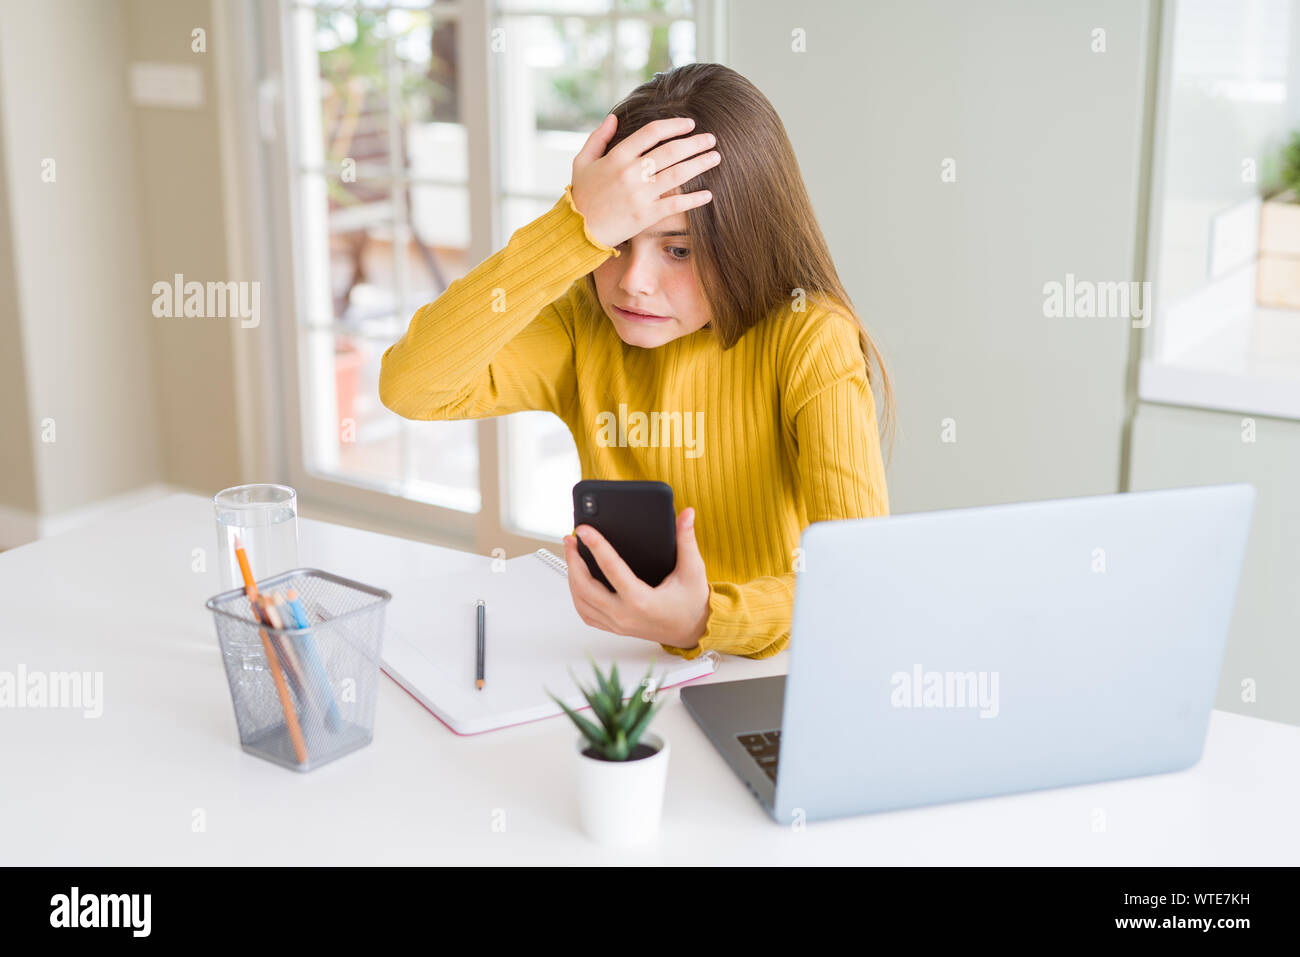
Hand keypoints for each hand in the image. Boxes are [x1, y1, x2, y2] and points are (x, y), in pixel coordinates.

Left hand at [561, 507, 710, 650]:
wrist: (694, 631)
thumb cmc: (692, 604)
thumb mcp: (692, 570)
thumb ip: (687, 540)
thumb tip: (687, 514)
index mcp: (641, 601)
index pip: (611, 568)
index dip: (596, 545)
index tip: (584, 529)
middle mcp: (624, 615)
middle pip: (585, 587)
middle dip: (573, 561)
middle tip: (570, 540)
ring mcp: (617, 624)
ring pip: (581, 601)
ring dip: (572, 577)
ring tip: (571, 554)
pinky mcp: (615, 627)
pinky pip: (586, 613)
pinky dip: (577, 595)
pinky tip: (577, 579)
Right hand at [569, 114, 719, 248]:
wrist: (577, 231)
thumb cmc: (581, 195)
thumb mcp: (582, 161)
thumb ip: (598, 137)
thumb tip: (614, 118)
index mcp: (617, 156)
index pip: (652, 132)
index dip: (674, 125)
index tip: (690, 124)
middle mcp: (631, 172)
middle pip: (671, 151)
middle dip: (695, 143)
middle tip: (712, 139)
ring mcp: (640, 194)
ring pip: (677, 174)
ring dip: (700, 164)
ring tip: (715, 157)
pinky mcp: (646, 216)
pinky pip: (675, 204)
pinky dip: (694, 199)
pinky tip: (708, 194)